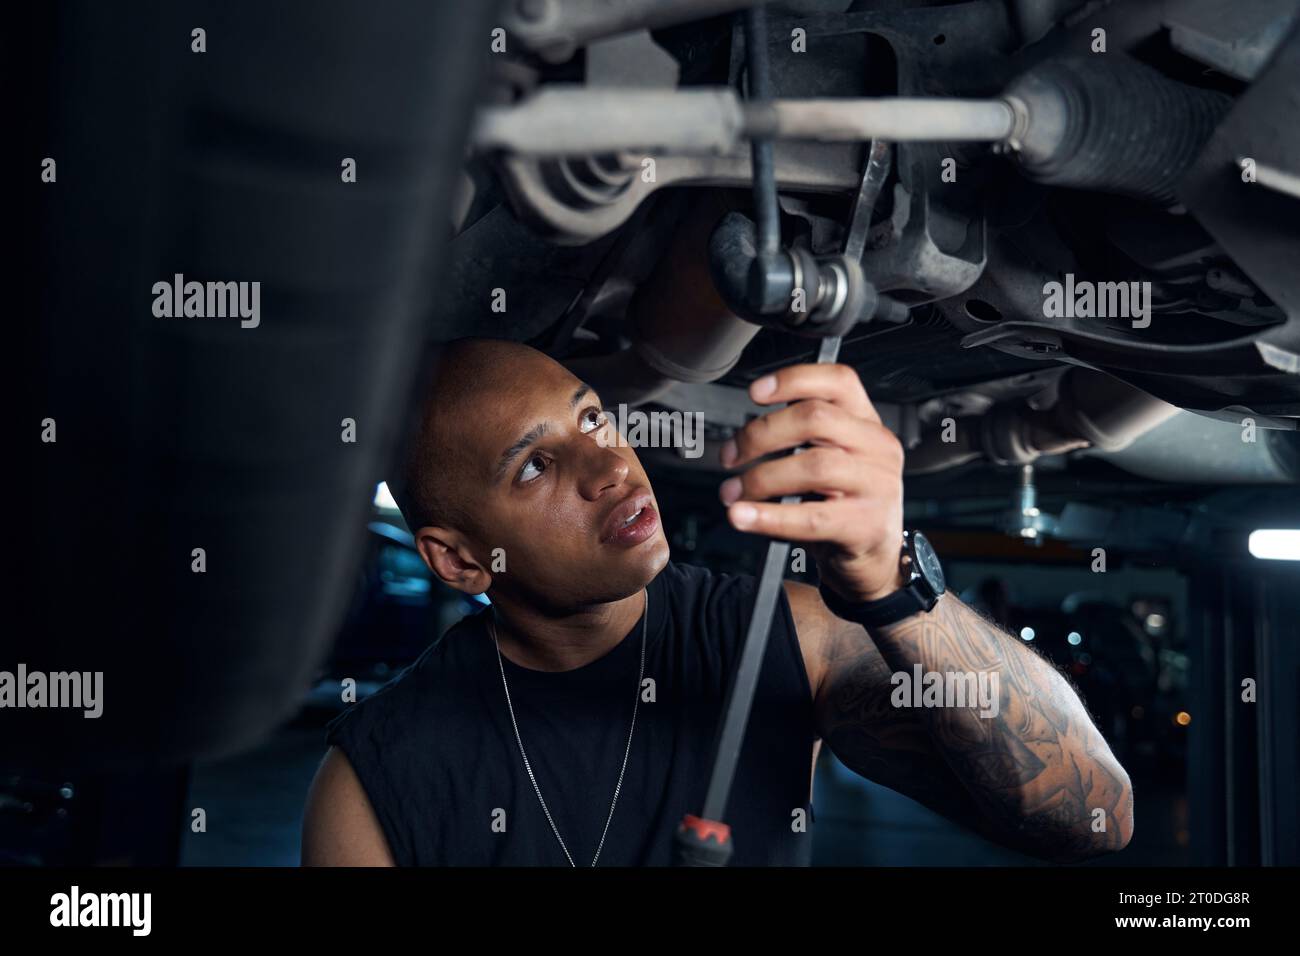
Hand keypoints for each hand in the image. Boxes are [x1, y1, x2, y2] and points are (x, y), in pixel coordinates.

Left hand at [718, 363, 906, 602]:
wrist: (874, 560)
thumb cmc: (843, 505)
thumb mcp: (830, 461)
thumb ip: (800, 440)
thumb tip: (742, 440)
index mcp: (867, 423)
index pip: (839, 380)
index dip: (794, 379)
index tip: (755, 393)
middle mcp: (878, 447)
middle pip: (815, 418)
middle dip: (760, 434)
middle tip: (730, 456)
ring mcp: (877, 486)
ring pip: (813, 466)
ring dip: (760, 478)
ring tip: (732, 493)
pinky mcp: (866, 526)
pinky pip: (811, 517)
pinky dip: (768, 517)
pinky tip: (742, 517)